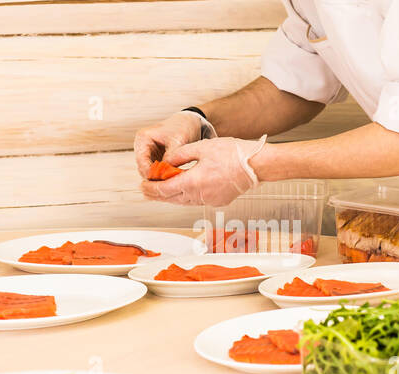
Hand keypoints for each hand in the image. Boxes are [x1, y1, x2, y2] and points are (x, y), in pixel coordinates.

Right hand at [133, 112, 204, 178]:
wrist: (190, 122)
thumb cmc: (183, 126)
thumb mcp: (177, 141)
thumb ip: (170, 156)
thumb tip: (165, 172)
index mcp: (143, 138)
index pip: (141, 160)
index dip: (150, 172)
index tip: (161, 180)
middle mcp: (143, 146)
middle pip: (143, 168)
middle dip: (154, 177)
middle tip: (167, 184)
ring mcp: (149, 153)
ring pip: (149, 172)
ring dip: (159, 177)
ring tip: (171, 181)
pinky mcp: (156, 159)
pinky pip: (157, 171)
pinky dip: (163, 175)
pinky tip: (172, 178)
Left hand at [141, 136, 266, 205]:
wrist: (256, 164)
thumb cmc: (233, 154)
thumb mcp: (202, 147)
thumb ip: (180, 155)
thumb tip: (167, 162)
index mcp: (193, 181)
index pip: (164, 190)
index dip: (150, 188)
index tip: (142, 186)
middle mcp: (200, 195)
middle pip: (172, 198)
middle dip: (157, 194)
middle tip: (146, 190)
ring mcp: (210, 200)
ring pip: (184, 201)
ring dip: (171, 196)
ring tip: (162, 190)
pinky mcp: (218, 201)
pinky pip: (196, 201)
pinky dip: (186, 196)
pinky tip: (184, 190)